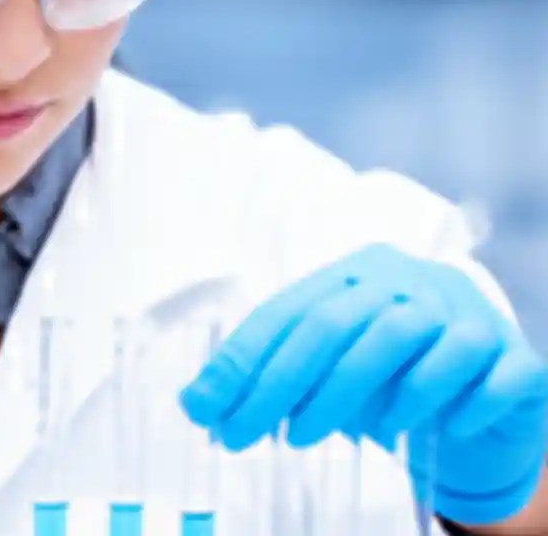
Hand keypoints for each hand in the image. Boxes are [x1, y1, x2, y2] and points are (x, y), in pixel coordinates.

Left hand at [179, 244, 547, 525]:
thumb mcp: (324, 372)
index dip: (241, 364)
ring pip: (406, 340)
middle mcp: (412, 281)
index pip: (288, 313)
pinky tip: (435, 435)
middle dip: (281, 387)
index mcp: (358, 274)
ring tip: (322, 436)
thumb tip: (195, 404)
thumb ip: (268, 377)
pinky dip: (458, 408)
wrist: (485, 394)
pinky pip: (490, 376)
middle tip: (244, 437)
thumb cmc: (390, 376)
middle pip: (336, 325)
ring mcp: (468, 313)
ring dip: (358, 396)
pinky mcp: (514, 357)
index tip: (204, 412)